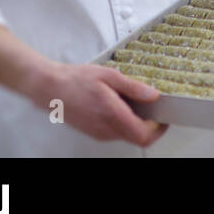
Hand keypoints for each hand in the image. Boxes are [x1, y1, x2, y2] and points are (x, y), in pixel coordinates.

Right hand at [29, 62, 167, 146]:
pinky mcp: (93, 132)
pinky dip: (124, 123)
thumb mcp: (109, 76)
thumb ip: (133, 87)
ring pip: (126, 136)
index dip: (158, 129)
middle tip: (153, 109)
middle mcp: (105, 128)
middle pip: (137, 138)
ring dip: (136, 124)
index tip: (164, 118)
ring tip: (135, 104)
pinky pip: (115, 133)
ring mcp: (98, 133)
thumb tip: (153, 95)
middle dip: (149, 126)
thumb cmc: (76, 79)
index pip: (143, 135)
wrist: (50, 88)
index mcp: (112, 114)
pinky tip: (120, 107)